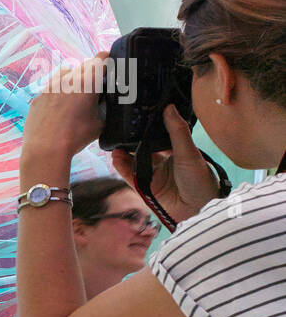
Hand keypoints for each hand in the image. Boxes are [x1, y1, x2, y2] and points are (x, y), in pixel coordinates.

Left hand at [22, 50, 109, 159]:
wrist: (45, 148)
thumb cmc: (74, 137)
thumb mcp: (101, 122)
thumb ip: (104, 106)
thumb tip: (105, 101)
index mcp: (87, 82)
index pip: (101, 58)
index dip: (108, 60)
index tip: (110, 66)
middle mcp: (67, 79)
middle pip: (84, 65)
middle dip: (92, 73)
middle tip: (96, 87)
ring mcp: (50, 86)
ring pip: (66, 73)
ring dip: (73, 79)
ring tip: (76, 96)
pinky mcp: (38, 96)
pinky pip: (51, 87)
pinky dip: (58, 92)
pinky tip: (59, 108)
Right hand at [111, 105, 221, 223]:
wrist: (198, 210)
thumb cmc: (201, 181)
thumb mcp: (189, 152)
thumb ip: (177, 131)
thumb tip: (168, 107)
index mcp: (176, 152)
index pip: (159, 135)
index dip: (148, 125)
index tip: (139, 112)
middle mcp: (163, 162)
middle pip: (143, 147)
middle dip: (132, 139)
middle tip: (122, 126)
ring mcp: (152, 175)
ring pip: (133, 161)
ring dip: (123, 152)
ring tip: (115, 142)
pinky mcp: (144, 188)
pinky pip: (129, 175)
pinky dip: (121, 166)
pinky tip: (115, 156)